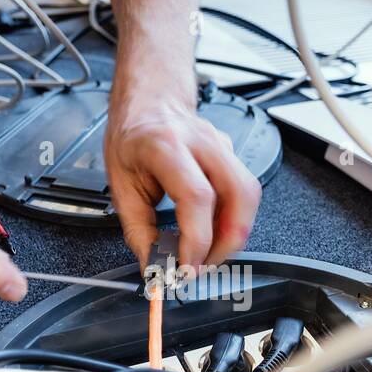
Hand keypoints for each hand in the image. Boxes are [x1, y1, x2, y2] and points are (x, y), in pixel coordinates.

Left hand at [105, 101, 261, 266]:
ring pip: (249, 195)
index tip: (186, 266)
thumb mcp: (121, 187)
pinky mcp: (232, 155)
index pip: (197, 197)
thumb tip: (155, 267)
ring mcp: (222, 146)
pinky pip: (243, 193)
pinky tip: (212, 229)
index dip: (197, 239)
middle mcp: (201, 142)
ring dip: (234, 233)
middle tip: (203, 264)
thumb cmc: (132, 138)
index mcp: (165, 146)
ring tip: (208, 251)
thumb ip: (139, 232)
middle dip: (228, 241)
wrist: (148, 104)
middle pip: (240, 195)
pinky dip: (232, 219)